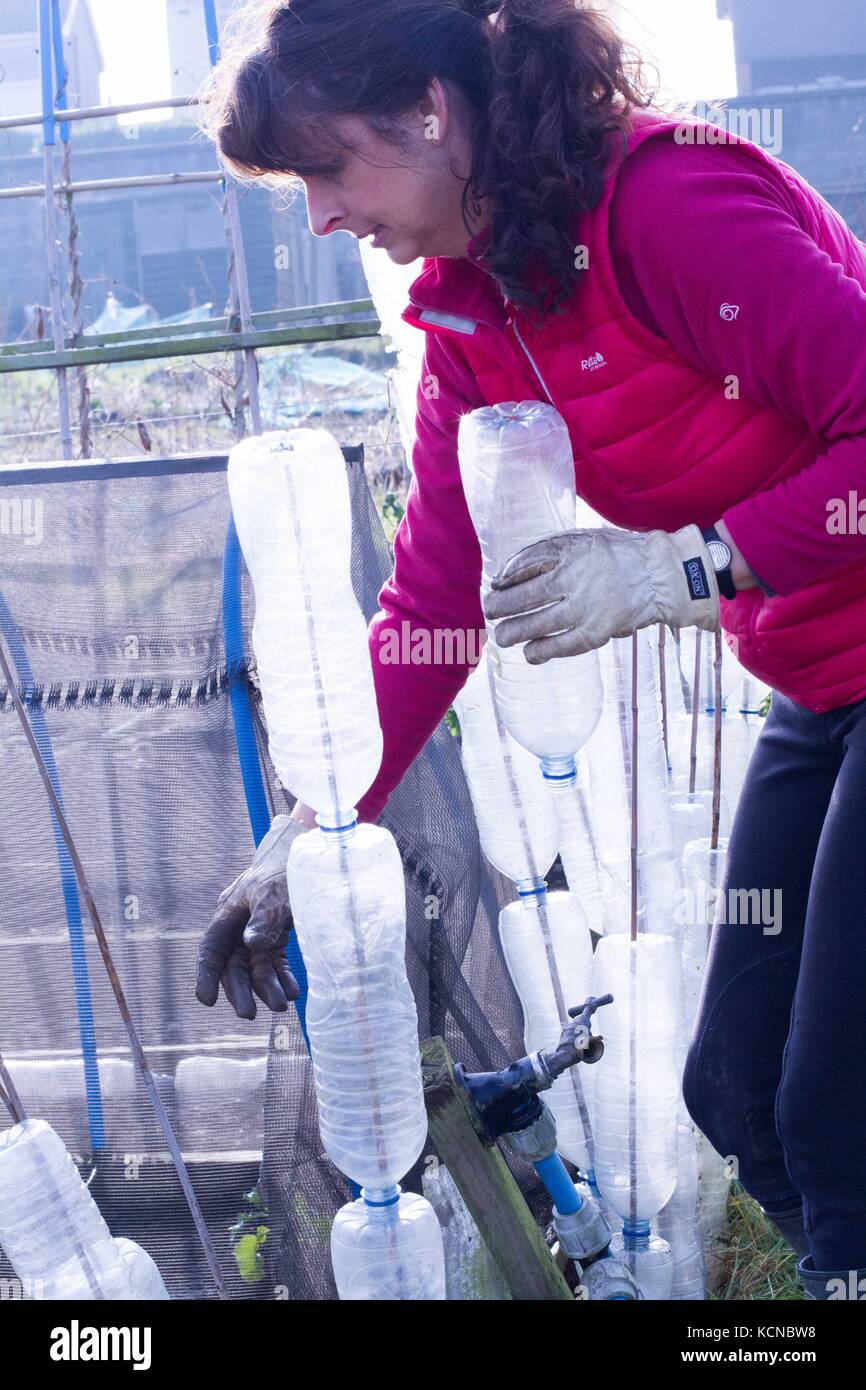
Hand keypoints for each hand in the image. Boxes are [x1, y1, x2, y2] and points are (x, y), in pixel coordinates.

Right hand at [195, 814, 306, 1018]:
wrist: (306, 855)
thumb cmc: (284, 868)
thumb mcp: (274, 891)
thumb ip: (264, 918)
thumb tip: (252, 945)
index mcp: (229, 912)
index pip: (212, 948)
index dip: (207, 975)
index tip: (206, 999)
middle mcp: (240, 925)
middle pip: (233, 964)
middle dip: (240, 990)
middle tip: (248, 1015)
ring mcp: (258, 932)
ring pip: (256, 967)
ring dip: (266, 988)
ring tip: (282, 1006)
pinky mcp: (276, 937)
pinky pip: (274, 963)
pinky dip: (282, 978)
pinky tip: (293, 992)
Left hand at [483, 523, 719, 663]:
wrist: (663, 575)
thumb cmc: (623, 556)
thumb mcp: (587, 540)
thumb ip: (555, 551)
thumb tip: (516, 569)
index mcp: (571, 553)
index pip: (526, 565)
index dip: (507, 577)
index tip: (497, 584)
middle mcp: (574, 580)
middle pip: (525, 596)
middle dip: (501, 606)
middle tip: (490, 612)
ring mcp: (584, 607)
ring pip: (538, 624)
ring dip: (514, 632)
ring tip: (501, 637)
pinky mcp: (596, 631)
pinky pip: (562, 645)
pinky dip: (542, 651)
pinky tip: (529, 654)